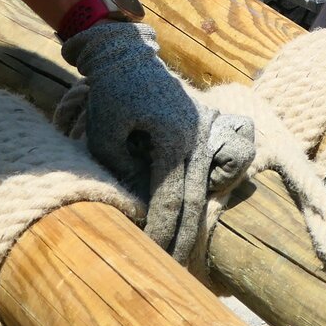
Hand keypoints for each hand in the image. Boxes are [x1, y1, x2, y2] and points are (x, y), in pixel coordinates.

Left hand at [63, 19, 254, 260]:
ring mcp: (207, 132)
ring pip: (208, 186)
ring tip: (186, 251)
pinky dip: (213, 184)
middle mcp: (198, 139)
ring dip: (197, 219)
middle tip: (177, 270)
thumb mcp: (105, 135)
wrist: (128, 55)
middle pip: (195, 201)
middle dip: (184, 239)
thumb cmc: (111, 93)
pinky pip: (220, 162)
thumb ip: (124, 170)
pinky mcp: (208, 127)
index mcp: (175, 141)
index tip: (155, 259)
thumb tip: (143, 200)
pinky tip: (198, 202)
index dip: (162, 233)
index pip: (170, 201)